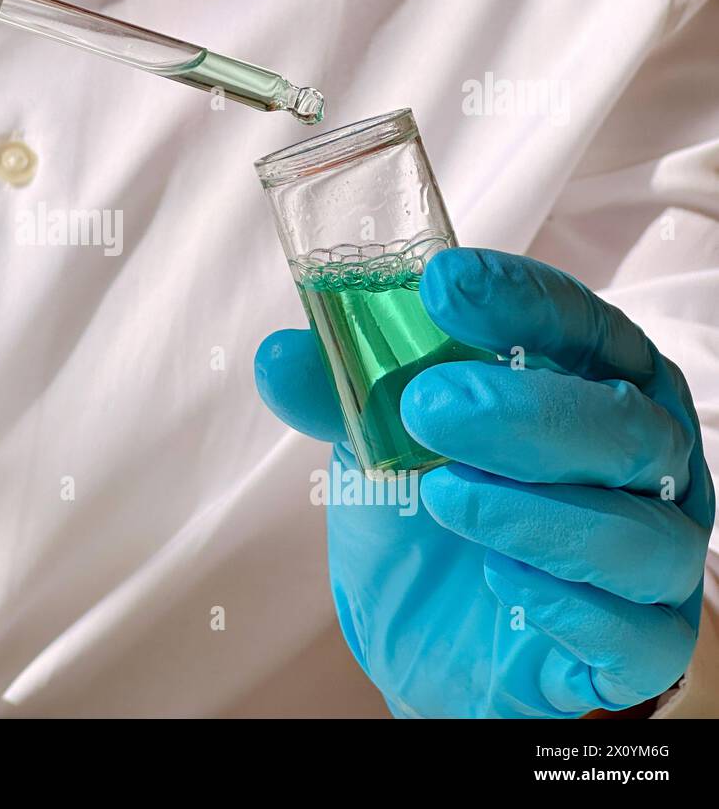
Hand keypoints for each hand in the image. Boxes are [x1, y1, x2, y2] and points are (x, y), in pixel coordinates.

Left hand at [255, 247, 714, 717]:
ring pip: (641, 530)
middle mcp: (642, 464)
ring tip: (441, 494)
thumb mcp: (378, 443)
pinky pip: (639, 632)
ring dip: (534, 511)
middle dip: (524, 410)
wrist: (433, 637)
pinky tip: (499, 579)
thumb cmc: (428, 515)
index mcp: (591, 386)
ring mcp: (654, 557)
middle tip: (428, 405)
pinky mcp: (644, 645)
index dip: (520, 300)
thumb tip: (276, 356)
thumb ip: (342, 397)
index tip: (441, 285)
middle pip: (625, 423)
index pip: (580, 324)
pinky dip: (568, 603)